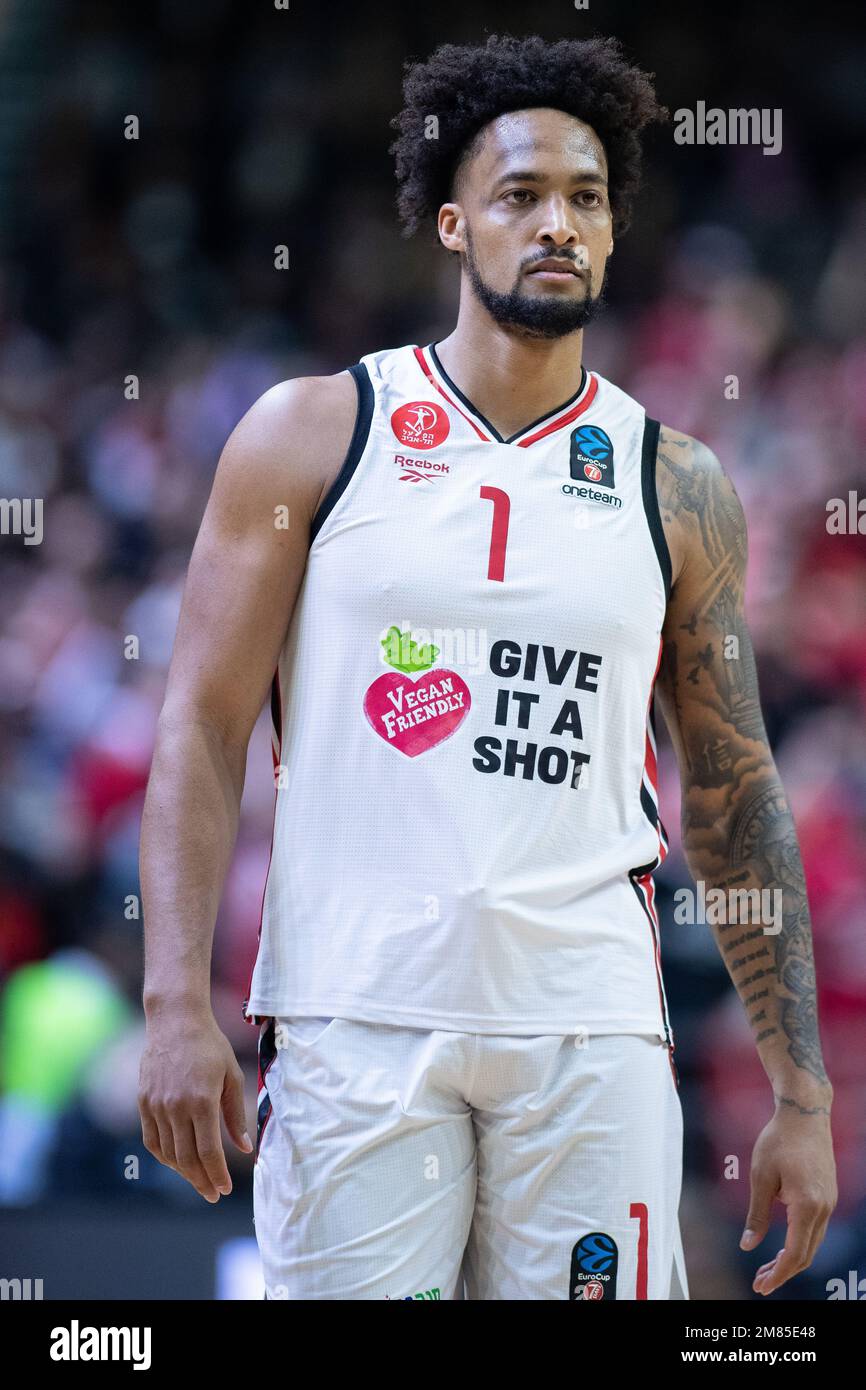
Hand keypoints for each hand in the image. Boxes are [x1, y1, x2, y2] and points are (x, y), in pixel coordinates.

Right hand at [138, 1008, 252, 1201]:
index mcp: (201, 1101)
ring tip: (198, 1180)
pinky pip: (152, 1139)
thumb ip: (235, 1115)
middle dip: (201, 1181)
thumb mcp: (232, 1077)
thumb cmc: (210, 1046)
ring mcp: (156, 1106)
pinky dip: (164, 1156)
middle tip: (212, 1194)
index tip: (224, 1190)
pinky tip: (176, 1161)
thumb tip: (244, 1148)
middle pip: (187, 1159)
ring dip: (183, 1172)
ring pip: (168, 1153)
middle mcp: (176, 1107)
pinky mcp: (143, 1102)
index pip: (208, 1152)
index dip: (216, 1175)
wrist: (175, 1021)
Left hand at [740, 1094, 835, 1294]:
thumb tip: (748, 1246)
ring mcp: (829, 1203)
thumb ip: (756, 1215)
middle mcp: (824, 1209)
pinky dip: (800, 1243)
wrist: (804, 1114)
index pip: (795, 1254)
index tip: (761, 1287)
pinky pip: (816, 1230)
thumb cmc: (778, 1141)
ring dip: (791, 1260)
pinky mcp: (828, 1196)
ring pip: (813, 1244)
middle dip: (783, 1272)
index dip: (778, 1274)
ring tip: (766, 1268)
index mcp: (807, 1206)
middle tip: (759, 1282)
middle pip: (806, 1255)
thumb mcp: (760, 1177)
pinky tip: (783, 1245)